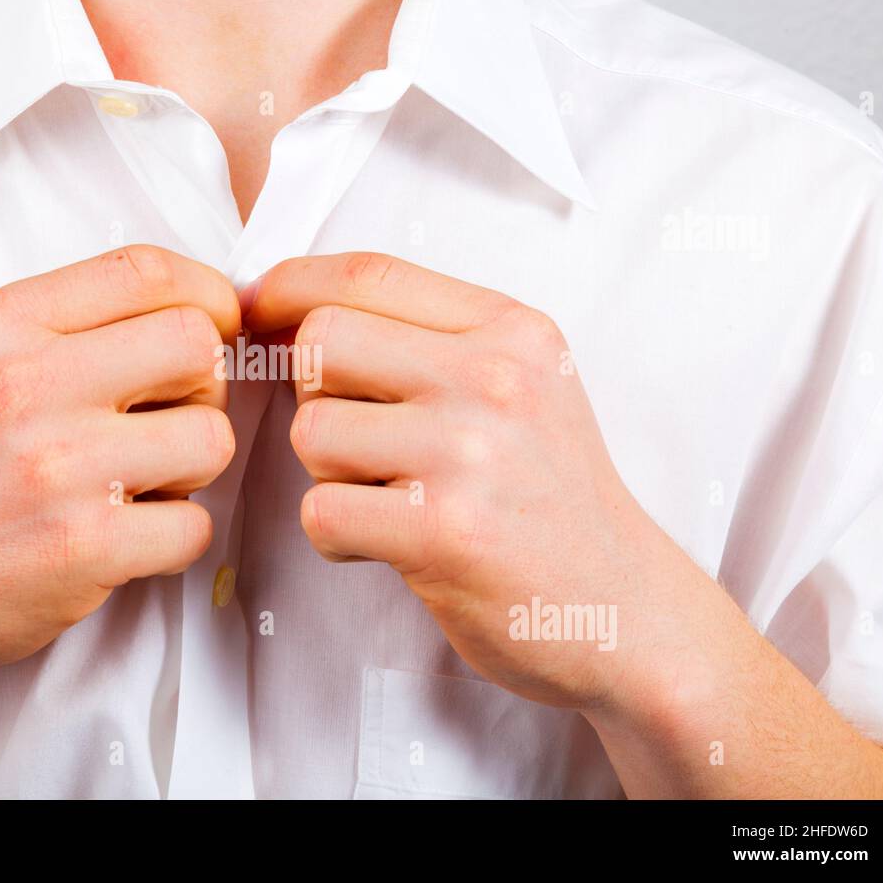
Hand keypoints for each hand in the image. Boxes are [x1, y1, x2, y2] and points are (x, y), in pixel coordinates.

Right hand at [0, 245, 239, 690]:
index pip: (148, 270)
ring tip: (137, 483)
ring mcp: (58, 469)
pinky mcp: (83, 548)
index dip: (207, 297)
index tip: (210, 330)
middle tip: (164, 420)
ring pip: (211, 438)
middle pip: (197, 345)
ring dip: (192, 469)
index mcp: (4, 323)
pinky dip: (172, 538)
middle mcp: (28, 385)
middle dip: (203, 385)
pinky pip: (195, 526)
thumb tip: (203, 312)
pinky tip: (122, 539)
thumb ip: (73, 325)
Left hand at [243, 252, 717, 713]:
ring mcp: (470, 453)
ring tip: (390, 497)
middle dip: (315, 392)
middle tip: (361, 438)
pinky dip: (337, 536)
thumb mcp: (525, 387)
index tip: (257, 310)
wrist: (625, 608)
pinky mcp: (443, 532)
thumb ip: (429, 341)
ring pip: (312, 430)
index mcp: (511, 331)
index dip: (290, 286)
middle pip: (321, 341)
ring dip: (329, 473)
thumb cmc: (552, 499)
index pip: (368, 273)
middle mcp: (494, 378)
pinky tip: (388, 543)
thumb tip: (292, 310)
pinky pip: (321, 512)